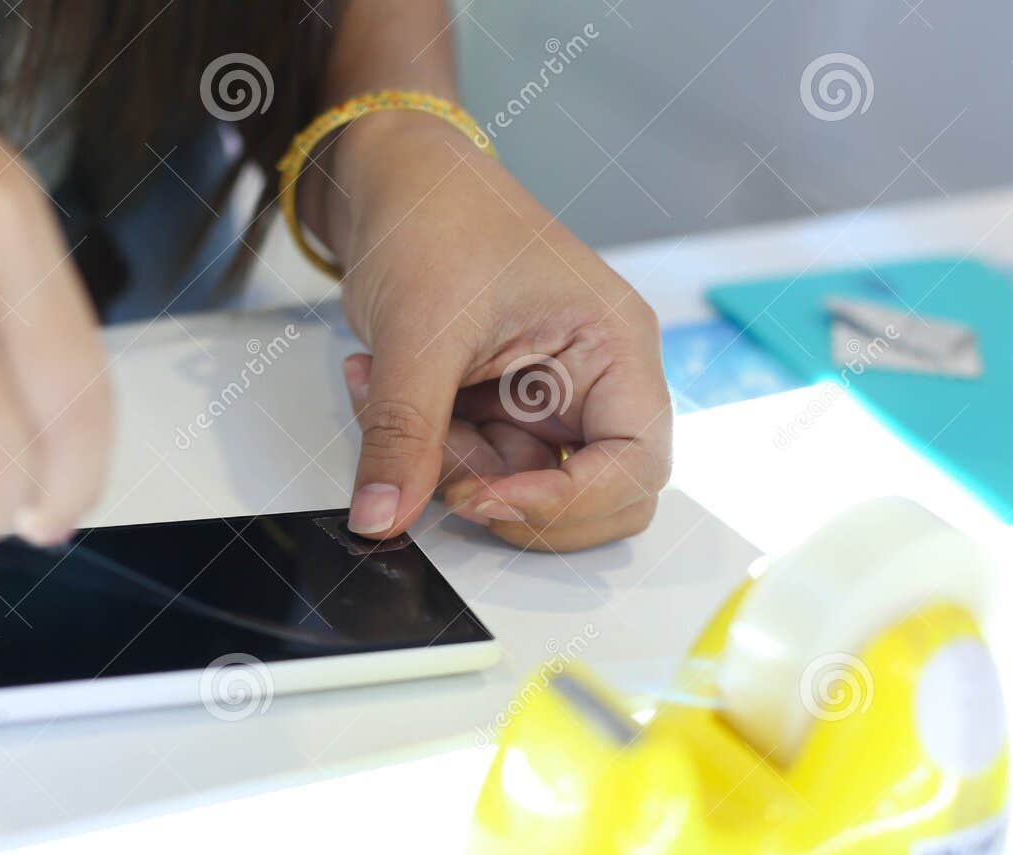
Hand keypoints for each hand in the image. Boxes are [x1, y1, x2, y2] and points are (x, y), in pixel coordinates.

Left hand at [327, 114, 670, 551]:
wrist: (391, 178)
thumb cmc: (437, 215)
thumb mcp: (417, 332)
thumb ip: (403, 436)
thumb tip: (383, 518)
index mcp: (616, 346)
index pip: (634, 469)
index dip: (565, 506)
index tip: (482, 499)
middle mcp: (598, 380)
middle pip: (596, 499)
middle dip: (511, 500)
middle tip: (441, 473)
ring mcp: (550, 400)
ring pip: (519, 488)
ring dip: (444, 463)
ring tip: (382, 392)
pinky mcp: (504, 409)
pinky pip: (474, 464)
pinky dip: (420, 447)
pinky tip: (379, 383)